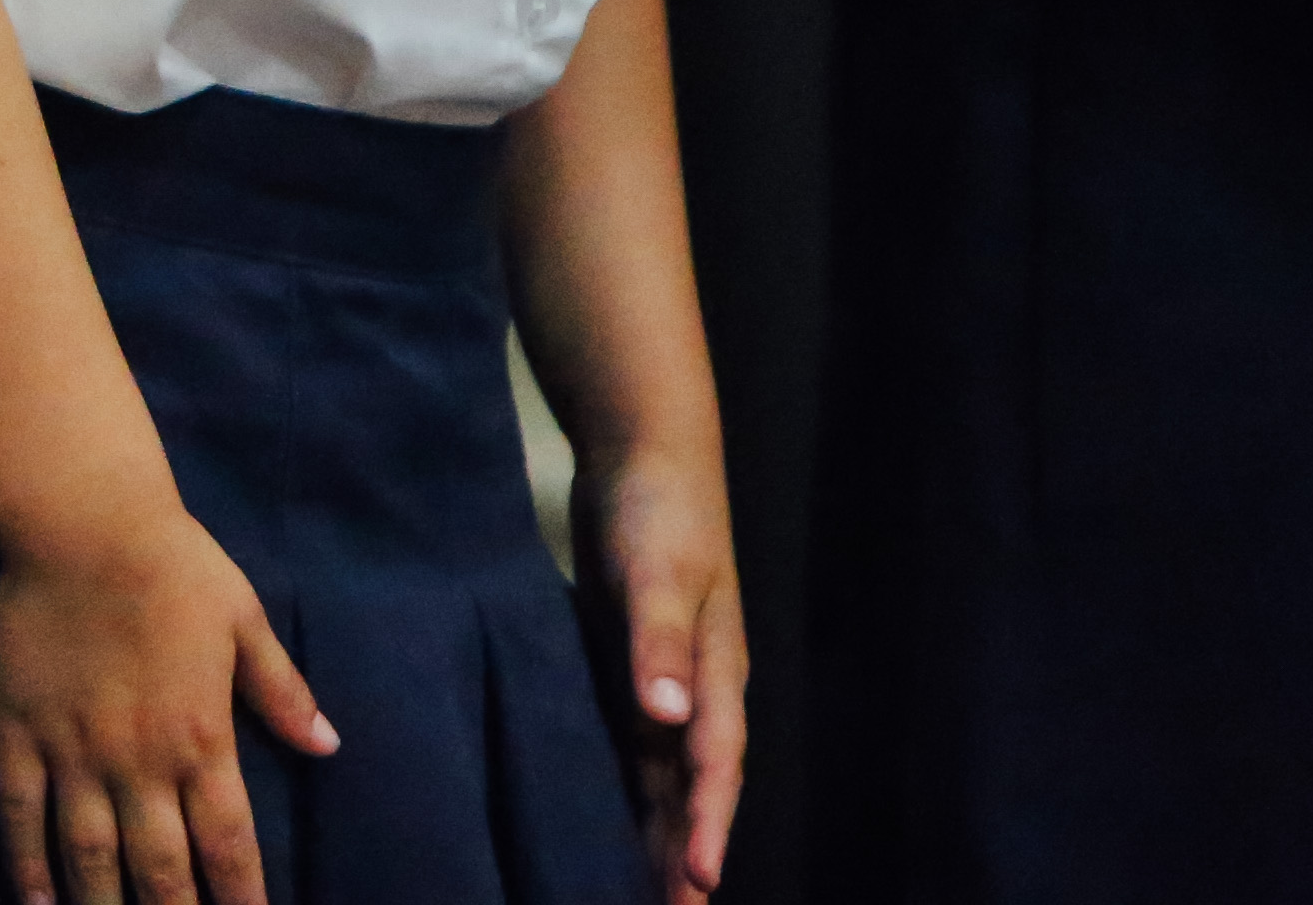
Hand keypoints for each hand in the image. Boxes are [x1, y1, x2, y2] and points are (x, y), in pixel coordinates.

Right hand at [0, 513, 336, 904]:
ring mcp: (74, 750)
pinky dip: (27, 865)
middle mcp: (140, 761)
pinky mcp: (18, 730)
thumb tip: (327, 745)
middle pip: (161, 873)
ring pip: (89, 857)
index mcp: (202, 739)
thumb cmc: (172, 564)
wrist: (82, 520)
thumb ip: (282, 691)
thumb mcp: (245, 620)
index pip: (230, 849)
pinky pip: (21, 813)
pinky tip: (37, 904)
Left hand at [575, 441, 746, 895]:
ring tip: (638, 888)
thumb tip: (666, 719)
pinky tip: (595, 812)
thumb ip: (661, 643)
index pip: (713, 766)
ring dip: (652, 827)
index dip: (707, 827)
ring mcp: (662, 676)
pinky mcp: (626, 660)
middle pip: (691, 786)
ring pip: (659, 772)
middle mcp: (695, 688)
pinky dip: (618, 781)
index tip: (697, 883)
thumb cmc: (661, 508)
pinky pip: (626, 739)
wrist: (644, 451)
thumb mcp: (659, 572)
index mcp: (717, 674)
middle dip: (683, 850)